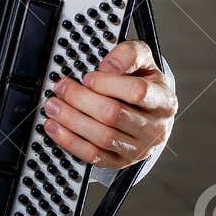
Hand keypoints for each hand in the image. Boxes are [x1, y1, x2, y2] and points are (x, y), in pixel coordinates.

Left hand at [42, 39, 175, 170]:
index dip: (108, 83)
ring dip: (71, 120)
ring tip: (52, 105)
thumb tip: (107, 67)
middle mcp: (155, 128)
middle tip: (61, 87)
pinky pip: (94, 155)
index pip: (138, 92)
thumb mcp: (143, 62)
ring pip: (102, 137)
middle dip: (81, 99)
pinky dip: (70, 141)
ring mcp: (139, 148)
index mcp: (163, 101)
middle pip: (114, 115)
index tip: (88, 76)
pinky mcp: (121, 161)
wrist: (149, 113)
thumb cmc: (142, 83)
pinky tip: (54, 127)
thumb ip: (128, 54)